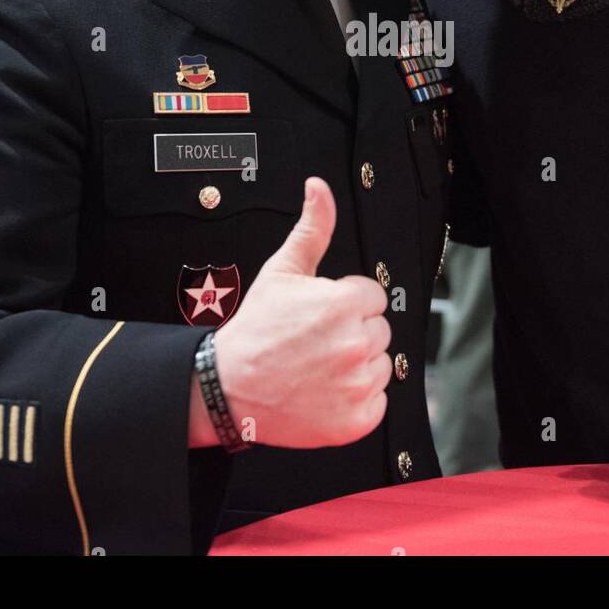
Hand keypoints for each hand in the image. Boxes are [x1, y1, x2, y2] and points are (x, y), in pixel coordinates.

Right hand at [209, 177, 391, 448]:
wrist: (228, 388)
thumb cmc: (256, 329)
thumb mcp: (282, 270)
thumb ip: (312, 228)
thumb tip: (319, 188)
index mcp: (344, 304)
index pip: (373, 297)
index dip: (346, 303)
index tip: (320, 316)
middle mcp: (355, 344)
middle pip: (380, 330)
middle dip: (353, 332)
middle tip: (315, 342)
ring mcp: (357, 385)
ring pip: (380, 365)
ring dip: (357, 366)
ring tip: (318, 366)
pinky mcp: (356, 420)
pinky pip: (377, 402)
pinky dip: (356, 401)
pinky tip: (325, 392)